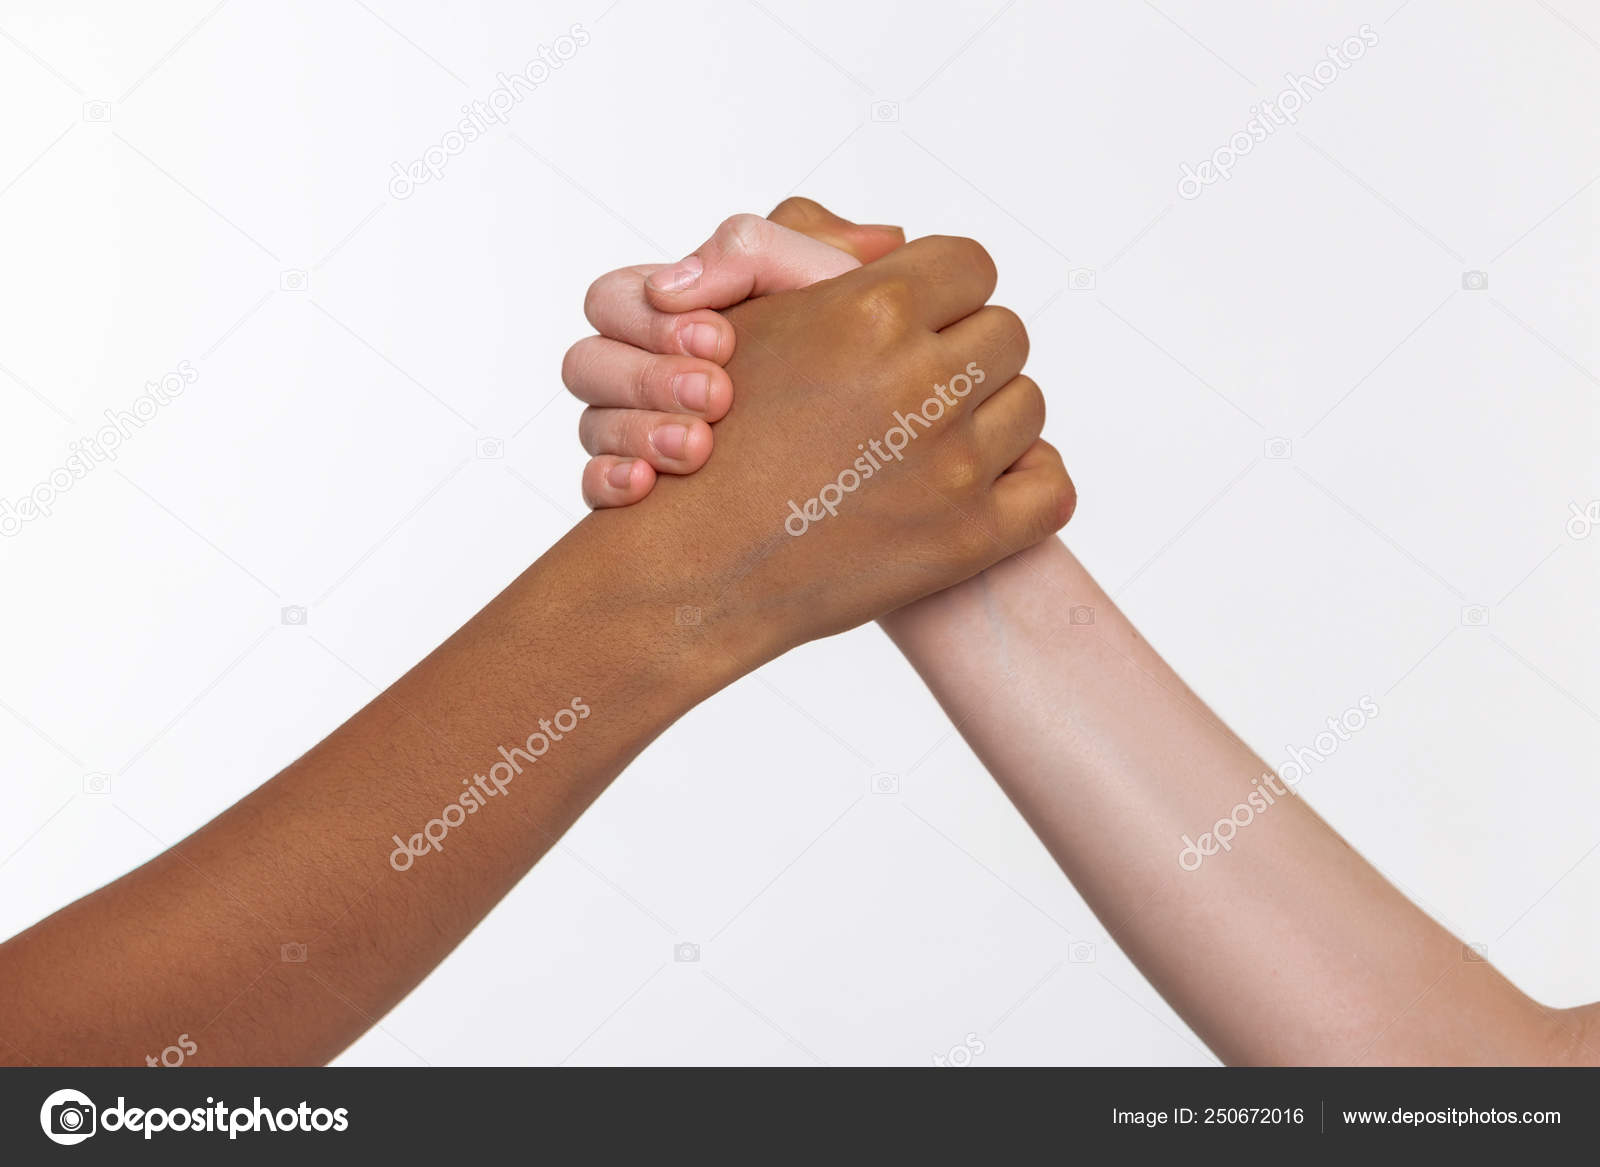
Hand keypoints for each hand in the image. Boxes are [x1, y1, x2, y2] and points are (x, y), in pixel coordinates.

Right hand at [565, 199, 903, 506]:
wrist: (887, 417)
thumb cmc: (847, 336)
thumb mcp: (816, 276)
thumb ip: (750, 253)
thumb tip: (669, 287)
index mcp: (669, 310)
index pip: (611, 301)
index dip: (650, 321)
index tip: (721, 340)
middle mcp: (641, 368)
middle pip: (587, 363)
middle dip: (648, 378)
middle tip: (715, 396)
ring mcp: (636, 429)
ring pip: (592, 425)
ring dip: (639, 433)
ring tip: (698, 449)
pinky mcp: (640, 485)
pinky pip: (594, 485)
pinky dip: (612, 481)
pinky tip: (648, 485)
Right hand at [590, 228, 1073, 664]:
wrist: (690, 567)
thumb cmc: (709, 436)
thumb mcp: (742, 314)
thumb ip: (812, 248)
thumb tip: (897, 241)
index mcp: (869, 310)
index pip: (970, 265)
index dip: (942, 294)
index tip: (913, 326)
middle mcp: (917, 381)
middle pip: (1006, 334)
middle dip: (964, 355)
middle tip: (912, 390)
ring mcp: (950, 465)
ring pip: (1028, 405)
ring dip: (988, 418)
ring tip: (927, 441)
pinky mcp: (967, 539)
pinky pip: (1051, 487)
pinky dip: (1026, 481)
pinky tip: (977, 484)